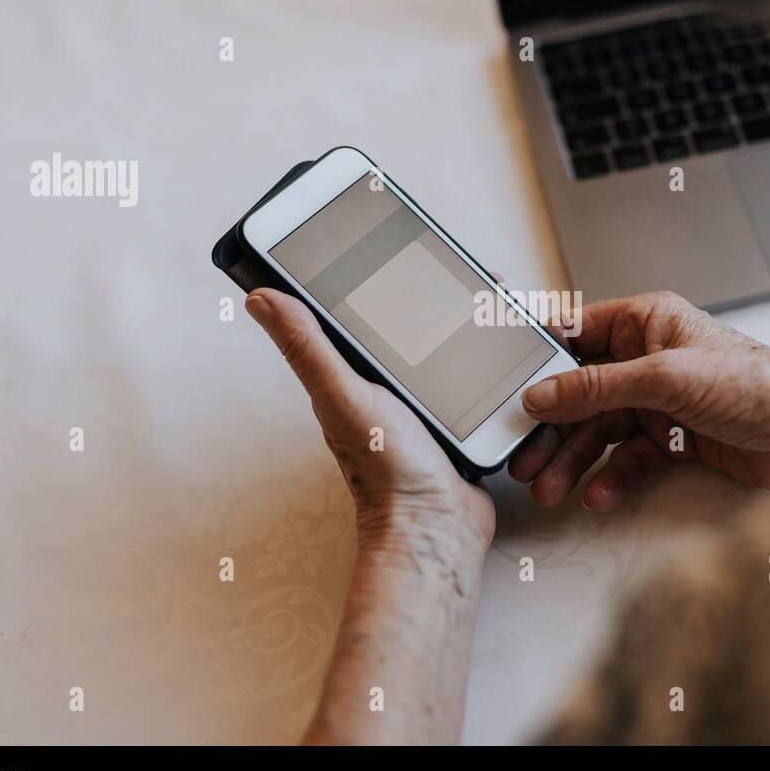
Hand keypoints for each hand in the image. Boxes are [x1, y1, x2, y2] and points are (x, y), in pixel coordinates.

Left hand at [245, 289, 494, 558]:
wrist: (438, 528)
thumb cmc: (387, 469)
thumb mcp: (344, 395)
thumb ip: (308, 347)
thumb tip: (260, 299)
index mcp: (354, 373)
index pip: (361, 309)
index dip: (376, 274)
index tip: (396, 242)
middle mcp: (386, 385)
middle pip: (413, 323)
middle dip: (438, 293)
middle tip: (464, 269)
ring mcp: (425, 402)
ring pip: (449, 347)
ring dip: (470, 323)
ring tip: (494, 298)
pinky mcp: (460, 419)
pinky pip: (476, 377)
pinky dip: (491, 359)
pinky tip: (509, 343)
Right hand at [511, 291, 769, 510]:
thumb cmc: (761, 384)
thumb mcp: (666, 378)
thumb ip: (597, 386)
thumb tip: (543, 393)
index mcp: (645, 322)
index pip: (574, 333)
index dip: (537, 360)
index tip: (505, 388)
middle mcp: (647, 359)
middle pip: (579, 392)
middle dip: (550, 427)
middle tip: (522, 457)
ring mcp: (658, 401)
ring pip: (598, 431)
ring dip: (573, 460)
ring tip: (550, 487)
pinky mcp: (671, 439)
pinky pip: (626, 458)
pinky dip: (610, 477)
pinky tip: (597, 493)